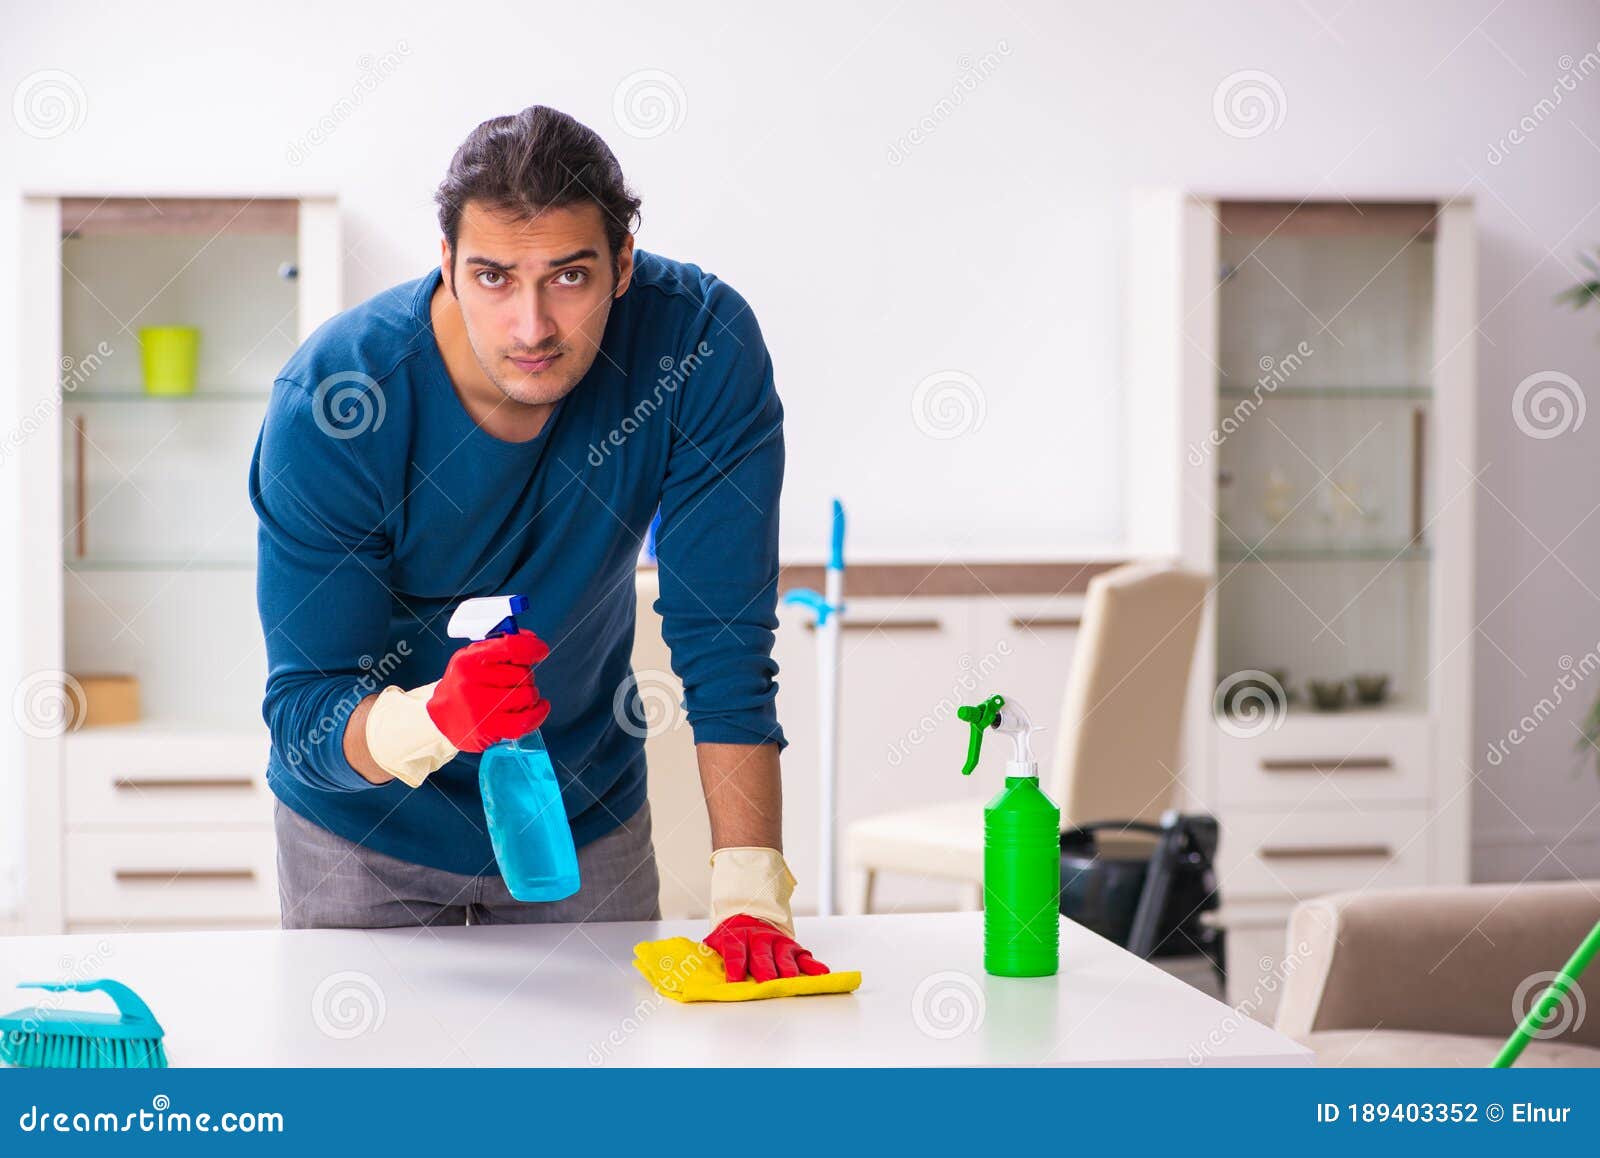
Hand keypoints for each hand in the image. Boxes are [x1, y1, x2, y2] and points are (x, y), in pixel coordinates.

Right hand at [425, 632, 550, 751]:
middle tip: (515, 683)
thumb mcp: (472, 658)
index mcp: (468, 660)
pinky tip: (538, 707)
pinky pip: (525, 720)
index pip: (509, 647)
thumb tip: (532, 640)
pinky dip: (538, 713)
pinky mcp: (487, 728)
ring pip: (527, 695)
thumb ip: (500, 646)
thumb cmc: (464, 684)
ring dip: (530, 695)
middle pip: (522, 674)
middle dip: (526, 677)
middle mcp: (471, 682)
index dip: (531, 648)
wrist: (442, 715)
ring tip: (519, 697)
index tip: (541, 650)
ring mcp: (479, 707)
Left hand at [704, 914, 829, 981]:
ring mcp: (778, 943)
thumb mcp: (716, 940)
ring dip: (788, 969)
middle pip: (762, 955)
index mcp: (737, 938)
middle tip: (767, 982)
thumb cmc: (733, 936)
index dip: (735, 965)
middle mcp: (759, 939)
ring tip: (791, 981)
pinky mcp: (793, 947)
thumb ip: (708, 956)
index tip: (735, 979)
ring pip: (784, 957)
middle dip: (764, 969)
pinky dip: (814, 966)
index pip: (735, 951)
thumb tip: (689, 974)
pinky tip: (821, 974)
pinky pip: (805, 957)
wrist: (751, 913)